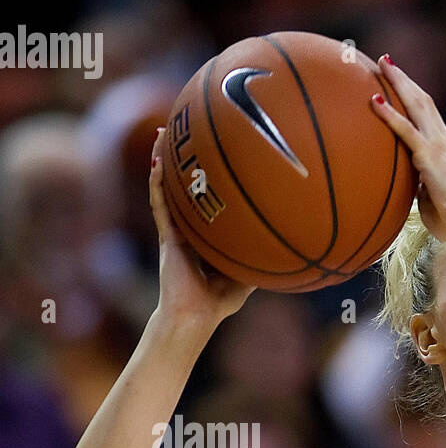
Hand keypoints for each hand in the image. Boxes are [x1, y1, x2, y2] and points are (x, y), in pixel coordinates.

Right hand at [149, 127, 252, 326]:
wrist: (195, 317)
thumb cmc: (219, 302)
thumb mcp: (247, 276)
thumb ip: (259, 260)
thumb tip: (285, 247)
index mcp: (206, 236)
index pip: (206, 200)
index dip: (208, 179)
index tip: (218, 154)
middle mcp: (189, 229)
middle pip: (185, 186)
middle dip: (184, 160)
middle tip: (187, 130)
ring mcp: (175, 231)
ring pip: (167, 189)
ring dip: (164, 162)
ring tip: (164, 135)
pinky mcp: (167, 237)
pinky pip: (161, 205)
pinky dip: (158, 184)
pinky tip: (157, 163)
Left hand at [370, 56, 445, 245]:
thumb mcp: (433, 198)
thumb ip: (421, 187)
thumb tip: (410, 187)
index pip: (429, 116)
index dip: (414, 97)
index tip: (400, 83)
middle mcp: (443, 141)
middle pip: (422, 101)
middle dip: (404, 80)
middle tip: (386, 62)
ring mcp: (437, 146)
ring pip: (415, 105)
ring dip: (398, 83)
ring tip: (382, 65)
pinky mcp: (429, 157)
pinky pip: (405, 130)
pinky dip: (389, 114)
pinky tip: (374, 101)